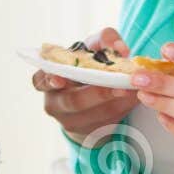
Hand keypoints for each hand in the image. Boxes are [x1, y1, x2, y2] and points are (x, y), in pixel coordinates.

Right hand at [35, 26, 139, 142]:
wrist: (94, 95)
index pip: (40, 81)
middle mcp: (55, 103)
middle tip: (120, 86)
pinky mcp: (89, 132)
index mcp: (49, 79)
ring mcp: (71, 121)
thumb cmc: (89, 65)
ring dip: (115, 102)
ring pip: (95, 114)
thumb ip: (104, 40)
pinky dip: (122, 110)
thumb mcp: (93, 48)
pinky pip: (107, 122)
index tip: (59, 80)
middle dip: (97, 93)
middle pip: (73, 101)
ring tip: (132, 90)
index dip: (48, 80)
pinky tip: (133, 99)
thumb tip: (119, 47)